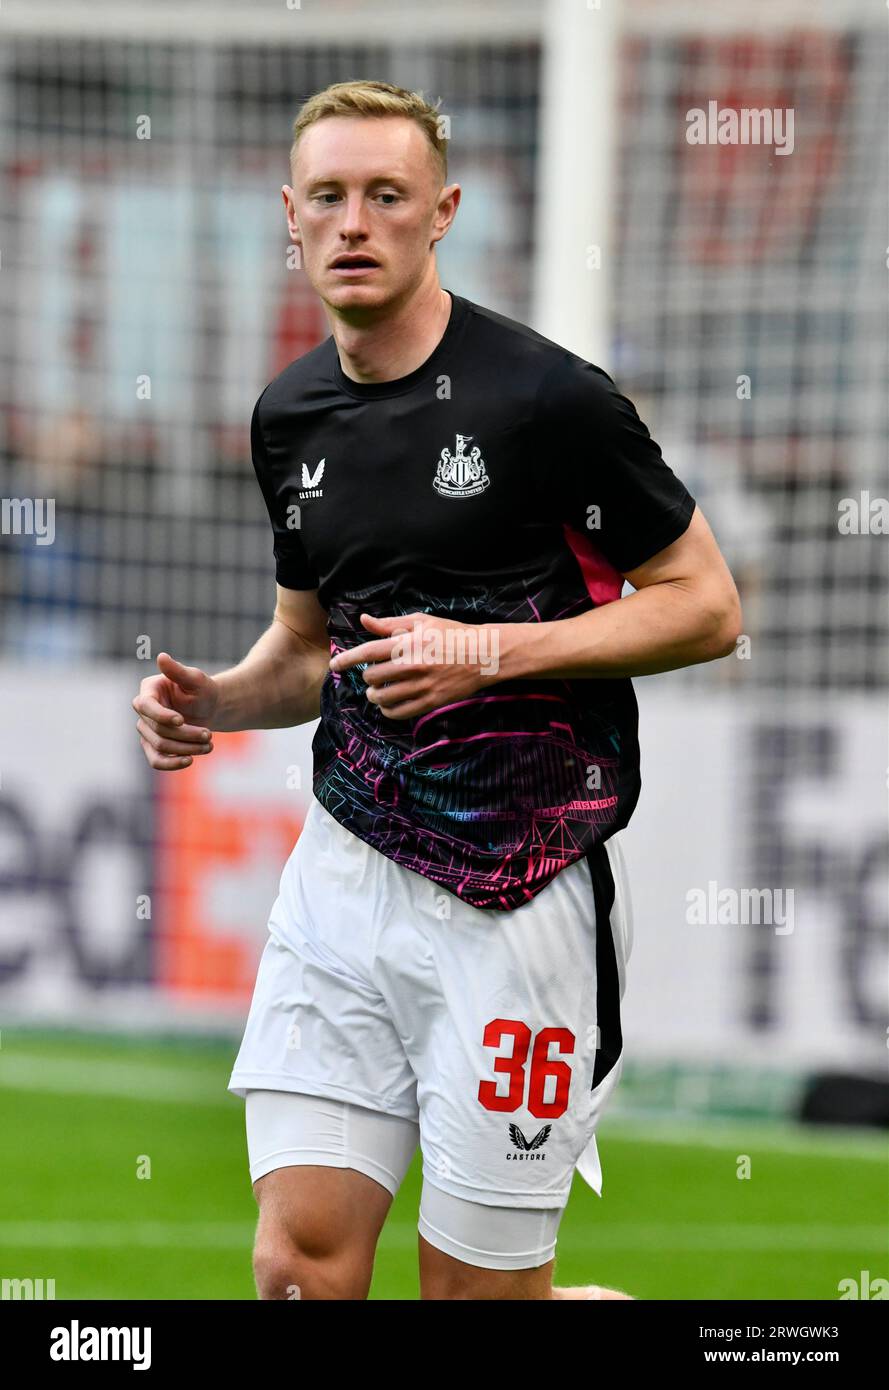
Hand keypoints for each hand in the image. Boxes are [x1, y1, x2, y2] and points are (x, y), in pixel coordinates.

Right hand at [132, 651, 219, 769]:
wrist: (211, 708)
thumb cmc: (203, 690)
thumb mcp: (195, 679)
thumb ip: (178, 671)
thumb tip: (162, 657)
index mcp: (149, 690)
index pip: (146, 706)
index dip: (161, 715)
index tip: (182, 720)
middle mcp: (143, 711)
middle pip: (157, 730)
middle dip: (186, 734)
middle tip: (209, 735)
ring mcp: (146, 729)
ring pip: (160, 746)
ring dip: (186, 748)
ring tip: (209, 745)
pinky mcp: (153, 746)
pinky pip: (156, 760)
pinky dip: (171, 764)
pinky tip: (190, 761)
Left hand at [328, 612, 500, 720]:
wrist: (484, 655)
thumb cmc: (452, 634)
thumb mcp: (421, 622)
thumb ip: (390, 624)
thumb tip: (363, 621)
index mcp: (408, 643)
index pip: (368, 652)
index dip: (346, 659)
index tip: (334, 665)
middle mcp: (412, 665)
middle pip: (372, 677)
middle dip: (367, 677)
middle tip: (372, 675)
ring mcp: (422, 686)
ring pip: (383, 697)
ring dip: (374, 695)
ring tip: (377, 691)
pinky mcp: (431, 701)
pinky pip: (399, 712)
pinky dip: (388, 710)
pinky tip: (388, 705)